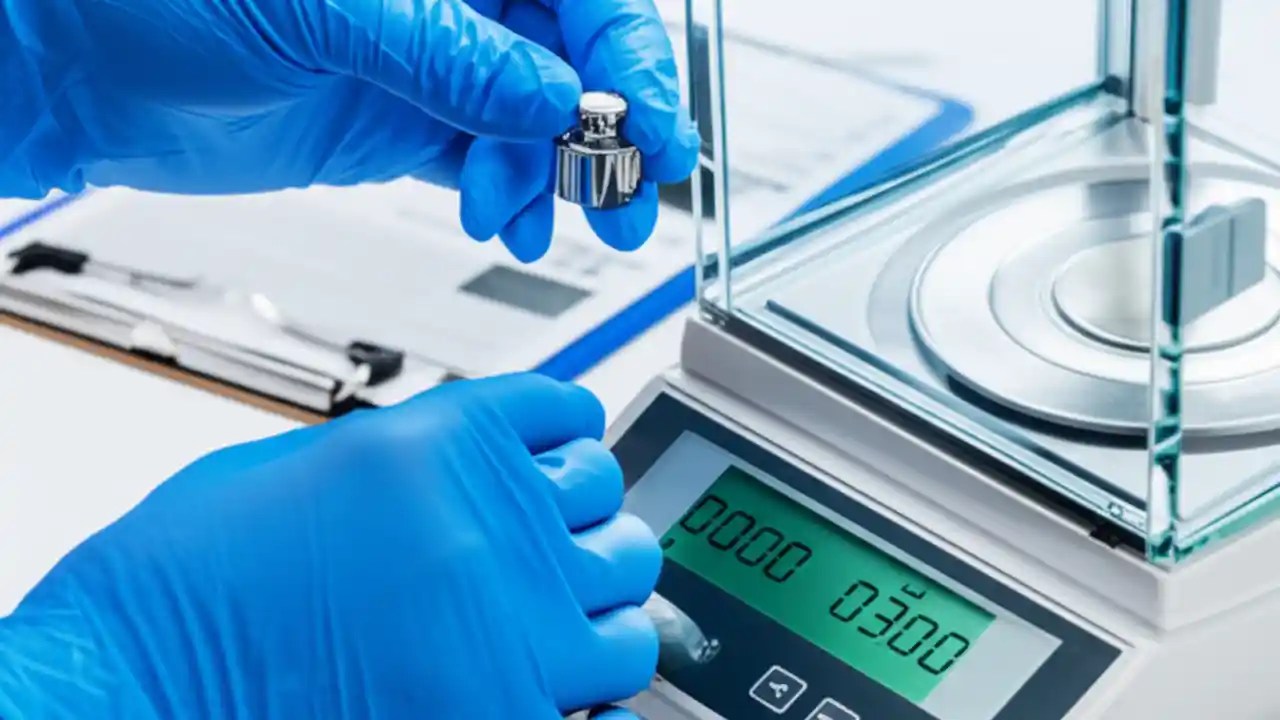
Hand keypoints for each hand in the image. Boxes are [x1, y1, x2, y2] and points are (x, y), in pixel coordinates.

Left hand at [0, 0, 698, 256]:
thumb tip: (556, 94)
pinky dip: (507, 196)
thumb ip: (453, 51)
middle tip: (622, 198)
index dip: (631, 59)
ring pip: (536, 120)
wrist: (69, 64)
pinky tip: (504, 221)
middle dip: (607, 131)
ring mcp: (428, 60)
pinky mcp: (400, 118)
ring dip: (557, 178)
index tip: (651, 131)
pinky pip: (484, 160)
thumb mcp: (325, 8)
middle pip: (575, 57)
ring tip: (545, 224)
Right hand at [0, 374, 660, 717]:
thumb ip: (413, 461)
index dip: (565, 439)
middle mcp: (489, 520)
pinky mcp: (510, 713)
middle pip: (607, 499)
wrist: (132, 680)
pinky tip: (564, 686)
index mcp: (438, 441)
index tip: (564, 461)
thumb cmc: (190, 580)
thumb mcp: (305, 468)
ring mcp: (510, 620)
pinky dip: (598, 693)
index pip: (564, 412)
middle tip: (556, 549)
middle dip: (582, 522)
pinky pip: (616, 698)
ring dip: (600, 604)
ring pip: (630, 594)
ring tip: (559, 622)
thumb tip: (477, 472)